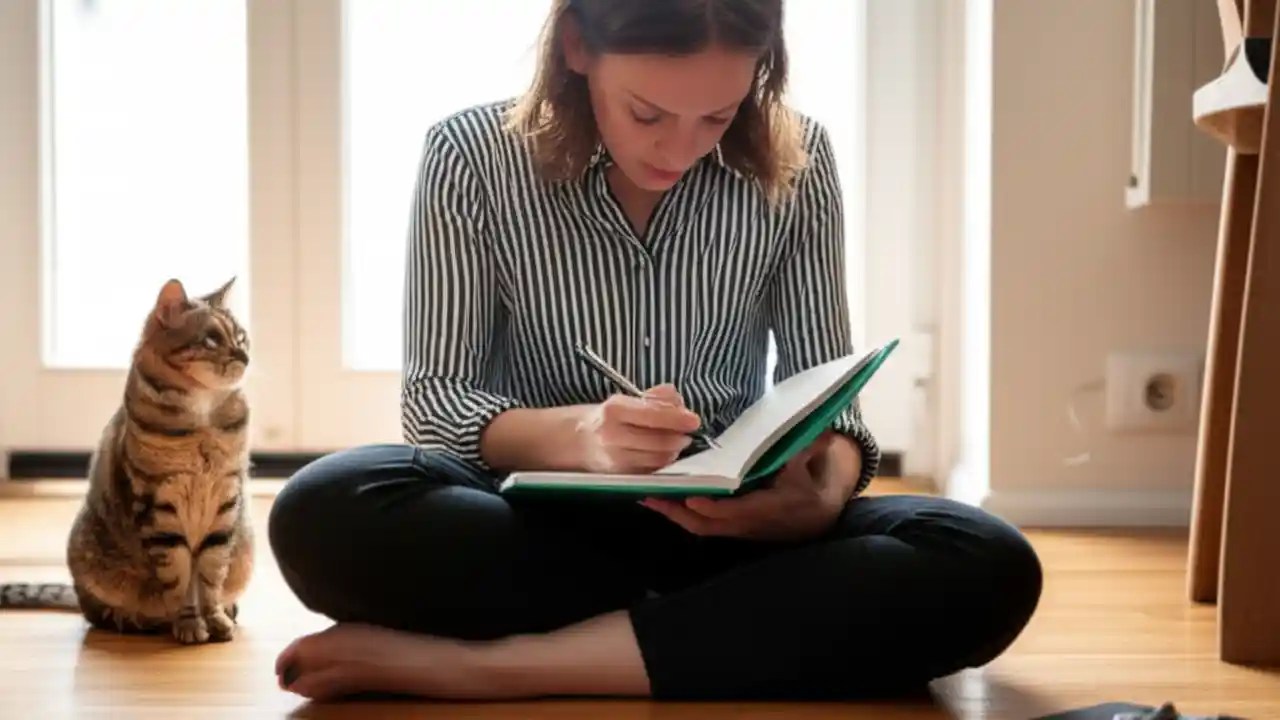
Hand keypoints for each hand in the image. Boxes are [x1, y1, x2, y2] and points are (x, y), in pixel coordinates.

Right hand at [574, 384, 703, 473]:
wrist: (575, 441)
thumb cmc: (605, 417)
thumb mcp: (626, 399)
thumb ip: (655, 397)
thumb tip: (678, 401)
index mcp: (614, 410)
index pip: (654, 415)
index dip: (678, 418)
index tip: (694, 420)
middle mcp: (613, 436)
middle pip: (659, 441)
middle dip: (679, 437)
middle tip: (687, 432)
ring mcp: (615, 459)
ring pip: (658, 459)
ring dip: (673, 451)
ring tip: (676, 442)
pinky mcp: (620, 475)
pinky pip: (651, 470)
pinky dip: (662, 462)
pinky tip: (663, 453)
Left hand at [641, 431, 859, 541]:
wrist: (819, 515)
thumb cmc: (811, 483)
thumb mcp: (811, 463)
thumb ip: (806, 447)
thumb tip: (809, 428)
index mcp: (771, 508)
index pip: (737, 512)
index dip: (713, 507)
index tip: (691, 496)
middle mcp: (750, 523)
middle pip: (708, 524)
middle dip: (679, 513)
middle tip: (652, 495)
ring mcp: (739, 528)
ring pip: (701, 526)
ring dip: (674, 513)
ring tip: (648, 495)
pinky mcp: (731, 528)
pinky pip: (703, 524)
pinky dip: (682, 513)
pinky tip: (663, 498)